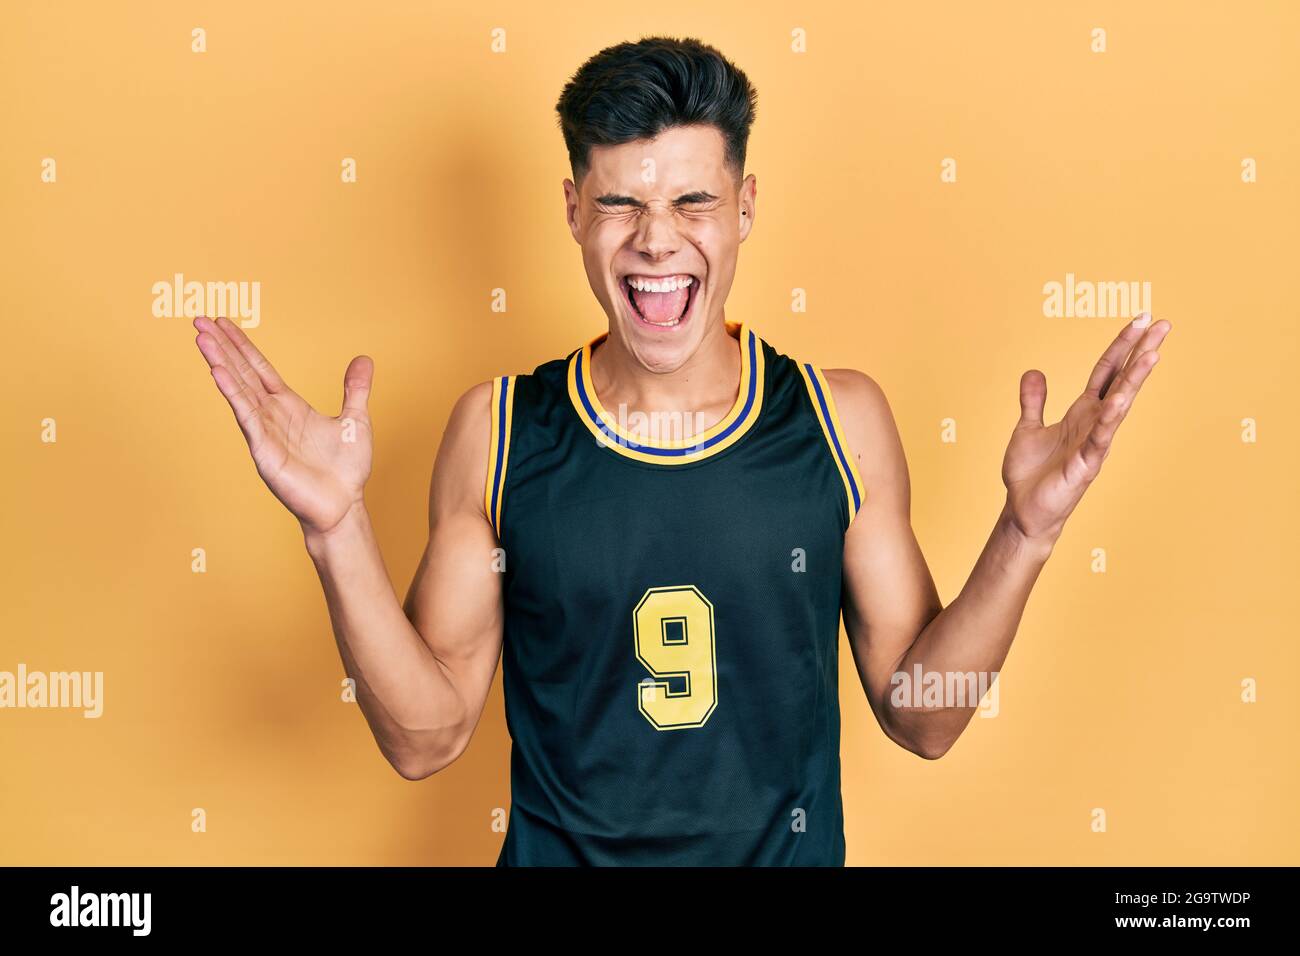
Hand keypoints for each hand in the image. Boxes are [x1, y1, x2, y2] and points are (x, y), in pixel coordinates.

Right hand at [193, 316, 373, 535]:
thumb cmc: (345, 470)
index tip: (222, 322)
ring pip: (239, 391)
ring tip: (202, 339)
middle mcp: (272, 416)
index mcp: (289, 406)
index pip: (259, 368)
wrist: (343, 506)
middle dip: (222, 347)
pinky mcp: (264, 451)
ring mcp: (265, 432)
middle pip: (242, 373)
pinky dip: (233, 394)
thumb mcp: (355, 419)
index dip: (242, 345)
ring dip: (220, 363)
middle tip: (199, 320)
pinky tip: (217, 373)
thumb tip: (364, 359)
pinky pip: (246, 417)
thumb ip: (355, 389)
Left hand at [1002, 315, 1170, 545]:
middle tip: (1163, 324)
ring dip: (1134, 379)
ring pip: (1118, 405)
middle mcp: (1093, 423)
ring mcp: (1093, 442)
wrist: (1024, 511)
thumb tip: (1033, 371)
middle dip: (1141, 352)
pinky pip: (1100, 436)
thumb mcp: (1026, 428)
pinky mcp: (1086, 463)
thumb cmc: (1030, 474)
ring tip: (1152, 353)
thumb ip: (1033, 400)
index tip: (1141, 319)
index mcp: (1082, 412)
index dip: (1122, 345)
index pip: (1107, 371)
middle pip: (1122, 380)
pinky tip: (1121, 398)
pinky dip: (1110, 417)